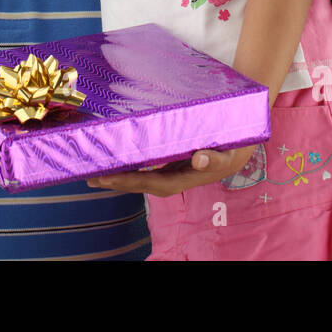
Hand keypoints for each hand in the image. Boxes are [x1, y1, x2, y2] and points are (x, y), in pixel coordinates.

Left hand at [84, 145, 255, 197]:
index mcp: (184, 178)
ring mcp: (169, 173)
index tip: (110, 177)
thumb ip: (214, 158)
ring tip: (93, 173)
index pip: (152, 182)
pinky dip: (128, 167)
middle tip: (90, 177)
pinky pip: (145, 169)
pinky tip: (115, 162)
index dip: (131, 181)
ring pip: (139, 177)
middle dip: (116, 182)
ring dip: (117, 177)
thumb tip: (198, 158)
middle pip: (140, 183)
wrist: (241, 148)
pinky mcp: (168, 165)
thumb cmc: (233, 149)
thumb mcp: (228, 152)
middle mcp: (174, 179)